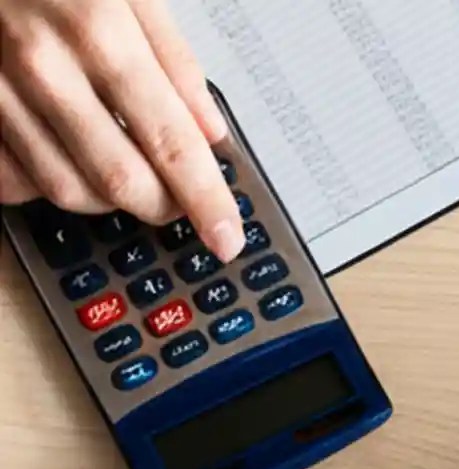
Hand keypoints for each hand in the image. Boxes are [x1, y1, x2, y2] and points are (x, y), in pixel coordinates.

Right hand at [0, 0, 244, 260]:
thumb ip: (174, 59)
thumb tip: (210, 130)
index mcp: (100, 31)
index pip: (171, 143)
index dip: (206, 200)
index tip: (227, 236)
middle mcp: (45, 67)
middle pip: (120, 180)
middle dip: (163, 207)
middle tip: (182, 204)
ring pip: (65, 190)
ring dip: (110, 199)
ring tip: (131, 174)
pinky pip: (12, 180)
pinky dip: (48, 187)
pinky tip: (70, 161)